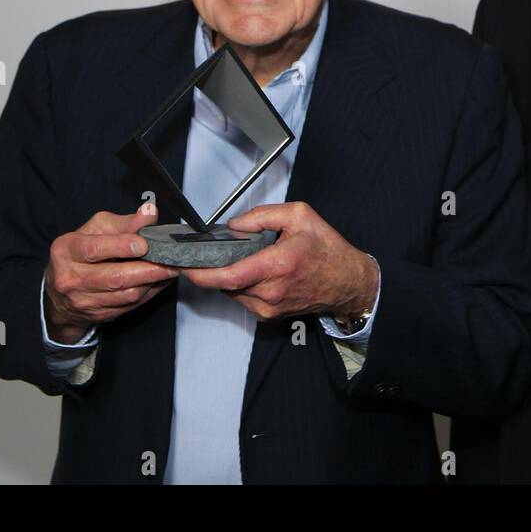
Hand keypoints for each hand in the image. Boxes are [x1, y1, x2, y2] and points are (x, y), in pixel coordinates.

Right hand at [43, 202, 178, 342]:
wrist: (62, 291)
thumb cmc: (82, 251)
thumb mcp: (97, 228)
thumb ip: (125, 222)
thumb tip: (149, 213)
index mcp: (67, 250)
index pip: (94, 249)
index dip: (121, 246)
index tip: (144, 244)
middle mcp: (71, 278)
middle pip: (114, 278)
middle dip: (146, 269)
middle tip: (170, 261)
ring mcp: (84, 301)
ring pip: (126, 294)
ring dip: (152, 282)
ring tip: (171, 269)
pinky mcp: (99, 315)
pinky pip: (130, 305)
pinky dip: (149, 293)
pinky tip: (159, 281)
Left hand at [180, 202, 378, 322]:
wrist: (348, 282)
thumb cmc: (327, 249)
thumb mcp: (300, 215)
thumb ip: (263, 216)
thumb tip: (234, 225)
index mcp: (277, 265)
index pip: (228, 276)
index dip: (200, 273)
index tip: (182, 265)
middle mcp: (270, 291)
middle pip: (224, 284)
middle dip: (209, 269)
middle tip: (200, 253)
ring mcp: (269, 307)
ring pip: (231, 292)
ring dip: (225, 276)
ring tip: (231, 258)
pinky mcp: (268, 315)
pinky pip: (242, 298)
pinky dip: (238, 284)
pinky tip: (248, 270)